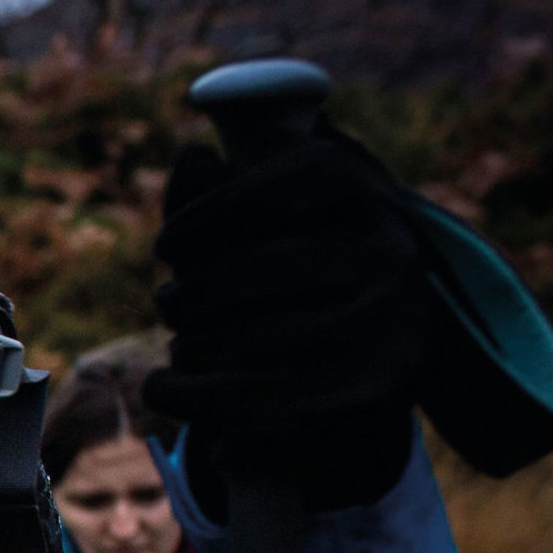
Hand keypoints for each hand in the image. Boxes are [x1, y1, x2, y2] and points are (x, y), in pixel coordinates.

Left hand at [150, 123, 429, 507]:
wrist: (355, 358)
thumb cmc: (284, 275)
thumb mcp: (249, 227)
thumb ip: (211, 193)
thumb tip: (192, 157)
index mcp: (364, 192)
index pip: (276, 188)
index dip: (206, 217)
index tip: (166, 245)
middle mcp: (392, 250)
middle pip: (257, 269)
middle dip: (191, 294)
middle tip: (171, 307)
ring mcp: (391, 321)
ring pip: (252, 339)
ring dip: (190, 348)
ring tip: (180, 347)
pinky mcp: (373, 386)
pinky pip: (259, 396)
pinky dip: (191, 395)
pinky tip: (160, 388)